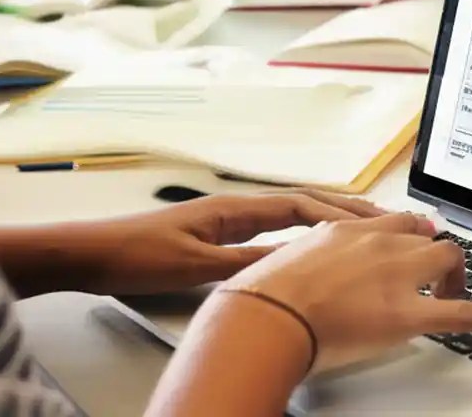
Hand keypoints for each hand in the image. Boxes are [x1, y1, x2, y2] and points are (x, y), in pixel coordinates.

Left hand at [85, 192, 385, 294]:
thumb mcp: (196, 265)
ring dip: (322, 222)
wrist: (91, 254)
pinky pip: (267, 233)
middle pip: (299, 206)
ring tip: (355, 231)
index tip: (371, 223)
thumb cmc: (134, 254)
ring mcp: (223, 222)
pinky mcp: (212, 239)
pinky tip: (303, 251)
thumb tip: (293, 259)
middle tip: (380, 220)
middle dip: (341, 211)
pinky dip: (295, 237)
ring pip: (286, 218)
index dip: (339, 215)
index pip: (299, 207)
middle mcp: (231, 209)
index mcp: (232, 208)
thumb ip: (245, 261)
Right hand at [212, 214, 471, 371]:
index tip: (421, 242)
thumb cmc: (263, 298)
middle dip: (438, 256)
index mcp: (347, 232)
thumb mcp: (284, 262)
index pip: (395, 222)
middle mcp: (378, 244)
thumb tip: (306, 269)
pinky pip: (463, 312)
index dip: (414, 234)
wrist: (265, 317)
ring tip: (457, 297)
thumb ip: (307, 259)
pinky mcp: (408, 313)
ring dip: (457, 278)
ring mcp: (396, 276)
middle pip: (428, 236)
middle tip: (437, 279)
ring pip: (447, 259)